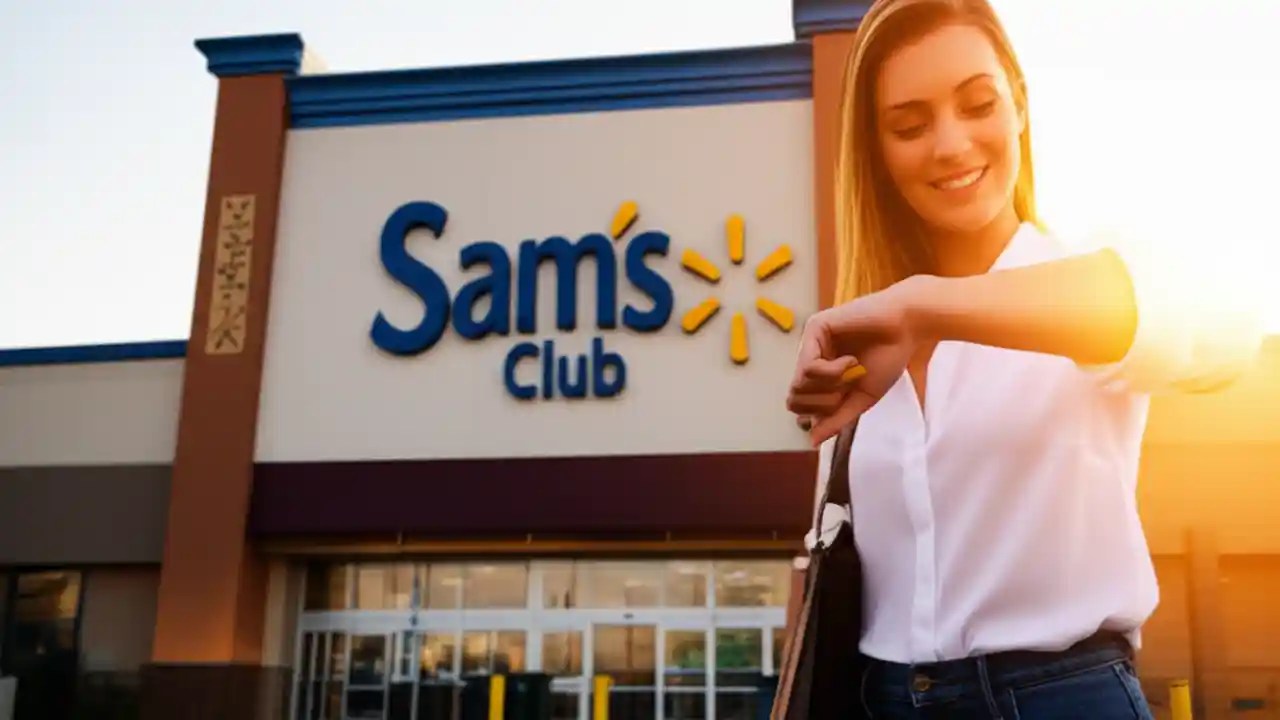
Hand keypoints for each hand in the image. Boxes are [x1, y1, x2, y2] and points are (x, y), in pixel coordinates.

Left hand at [788, 278, 927, 445]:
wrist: (907, 327)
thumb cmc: (889, 358)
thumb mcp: (863, 398)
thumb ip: (838, 419)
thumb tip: (813, 441)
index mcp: (820, 376)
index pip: (799, 406)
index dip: (817, 415)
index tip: (841, 406)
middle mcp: (810, 358)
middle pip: (794, 399)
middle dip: (823, 404)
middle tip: (847, 390)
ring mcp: (810, 343)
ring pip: (798, 384)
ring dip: (830, 387)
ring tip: (853, 372)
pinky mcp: (814, 329)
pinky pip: (809, 367)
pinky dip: (833, 372)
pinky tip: (852, 361)